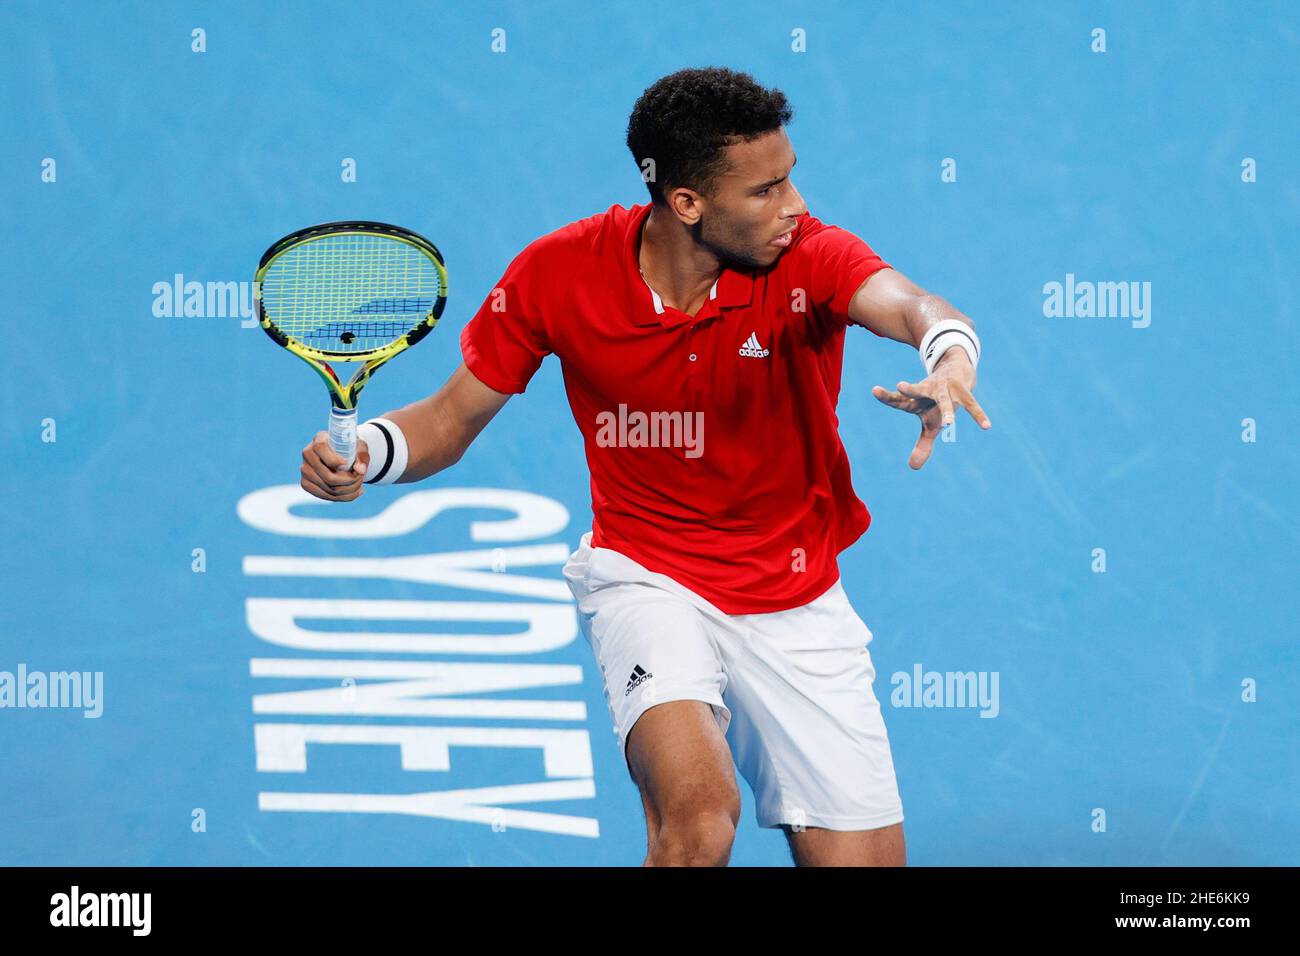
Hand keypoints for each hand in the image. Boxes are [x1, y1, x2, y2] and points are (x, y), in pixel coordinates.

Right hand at [300, 432, 369, 500]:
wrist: (343, 455)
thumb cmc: (351, 449)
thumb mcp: (360, 448)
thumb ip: (362, 457)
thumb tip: (361, 470)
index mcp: (319, 439)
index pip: (320, 448)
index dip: (334, 460)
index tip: (347, 465)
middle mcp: (308, 454)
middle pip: (327, 475)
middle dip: (349, 480)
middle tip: (361, 478)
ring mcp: (305, 470)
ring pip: (328, 488)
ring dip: (349, 490)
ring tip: (360, 485)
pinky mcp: (305, 483)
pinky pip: (325, 496)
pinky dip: (343, 497)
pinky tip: (354, 492)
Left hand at [871, 350, 989, 469]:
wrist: (957, 371)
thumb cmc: (937, 402)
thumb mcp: (929, 423)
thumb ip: (922, 444)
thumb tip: (913, 467)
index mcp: (916, 399)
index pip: (898, 399)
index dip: (887, 396)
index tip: (875, 390)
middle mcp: (929, 391)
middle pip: (918, 391)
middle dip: (911, 390)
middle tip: (901, 386)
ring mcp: (946, 389)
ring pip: (946, 400)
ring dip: (947, 411)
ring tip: (947, 424)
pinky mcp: (963, 391)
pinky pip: (972, 405)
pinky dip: (978, 415)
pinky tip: (986, 426)